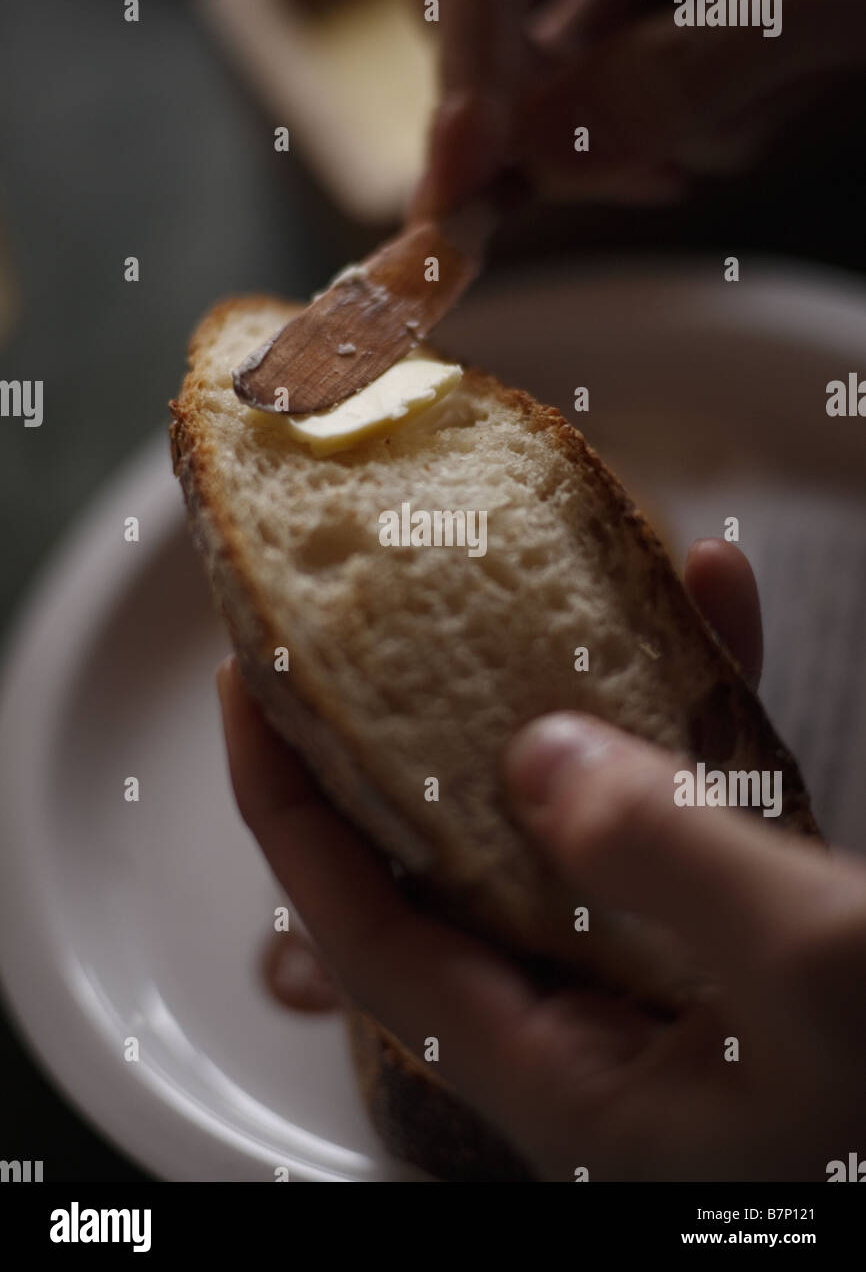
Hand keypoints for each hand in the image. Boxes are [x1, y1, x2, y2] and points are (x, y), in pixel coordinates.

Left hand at [218, 540, 865, 1180]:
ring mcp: (670, 961)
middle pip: (448, 862)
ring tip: (514, 580)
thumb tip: (536, 757)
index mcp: (570, 1071)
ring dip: (556, 688)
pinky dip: (698, 695)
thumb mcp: (807, 977)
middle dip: (395, 735)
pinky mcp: (741, 914)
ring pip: (567, 810)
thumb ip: (665, 864)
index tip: (244, 691)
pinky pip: (686, 791)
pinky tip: (715, 597)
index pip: (369, 932)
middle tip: (343, 626)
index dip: (289, 814)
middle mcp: (600, 1017)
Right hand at [410, 0, 865, 213]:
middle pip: (507, 36)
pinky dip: (695, 136)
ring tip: (779, 94)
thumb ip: (696, 61)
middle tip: (650, 176)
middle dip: (563, 122)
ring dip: (659, 134)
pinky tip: (776, 98)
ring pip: (574, 94)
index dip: (466, 76)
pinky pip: (637, 113)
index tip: (461, 186)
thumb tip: (546, 152)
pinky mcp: (678, 26)